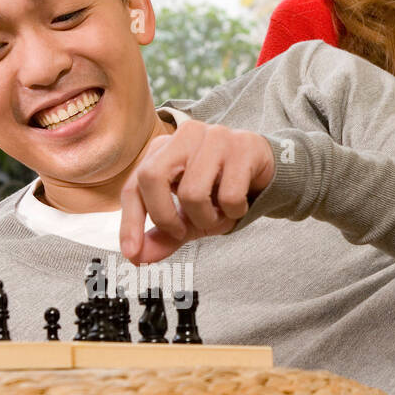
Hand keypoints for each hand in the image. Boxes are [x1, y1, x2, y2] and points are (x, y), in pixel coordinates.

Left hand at [119, 120, 275, 262]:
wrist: (266, 172)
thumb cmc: (220, 190)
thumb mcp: (189, 217)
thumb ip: (163, 235)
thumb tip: (138, 258)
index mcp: (162, 149)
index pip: (134, 186)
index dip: (129, 222)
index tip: (131, 253)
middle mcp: (184, 136)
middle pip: (152, 177)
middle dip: (164, 216)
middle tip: (183, 232)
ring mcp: (214, 137)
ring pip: (192, 191)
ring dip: (207, 218)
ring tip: (219, 214)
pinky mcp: (243, 145)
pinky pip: (229, 195)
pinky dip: (234, 211)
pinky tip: (239, 204)